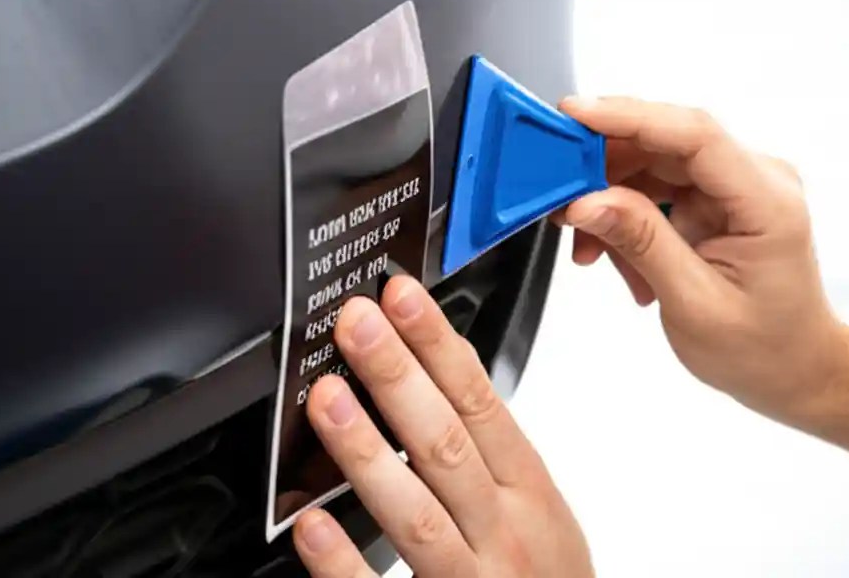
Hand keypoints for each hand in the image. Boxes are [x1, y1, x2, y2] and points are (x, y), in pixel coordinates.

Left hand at [292, 277, 593, 576]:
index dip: (438, 345)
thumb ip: (489, 453)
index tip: (401, 298)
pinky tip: (310, 523)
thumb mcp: (537, 510)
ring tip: (327, 400)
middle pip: (446, 446)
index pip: (482, 404)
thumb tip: (436, 375)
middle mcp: (505, 535)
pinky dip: (346, 561)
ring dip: (368, 452)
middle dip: (398, 377)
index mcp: (529, 494)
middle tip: (354, 324)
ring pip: (417, 515)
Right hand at [555, 96, 848, 420]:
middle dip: (603, 165)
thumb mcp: (693, 303)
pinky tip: (617, 257)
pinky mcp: (715, 198)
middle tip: (557, 194)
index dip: (629, 117)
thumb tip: (585, 201)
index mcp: (766, 201)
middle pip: (665, 141)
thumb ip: (641, 242)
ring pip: (651, 164)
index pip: (694, 134)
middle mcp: (755, 178)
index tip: (573, 116)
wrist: (794, 370)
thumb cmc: (761, 348)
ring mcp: (734, 186)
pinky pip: (655, 187)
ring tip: (592, 252)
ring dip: (609, 200)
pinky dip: (624, 217)